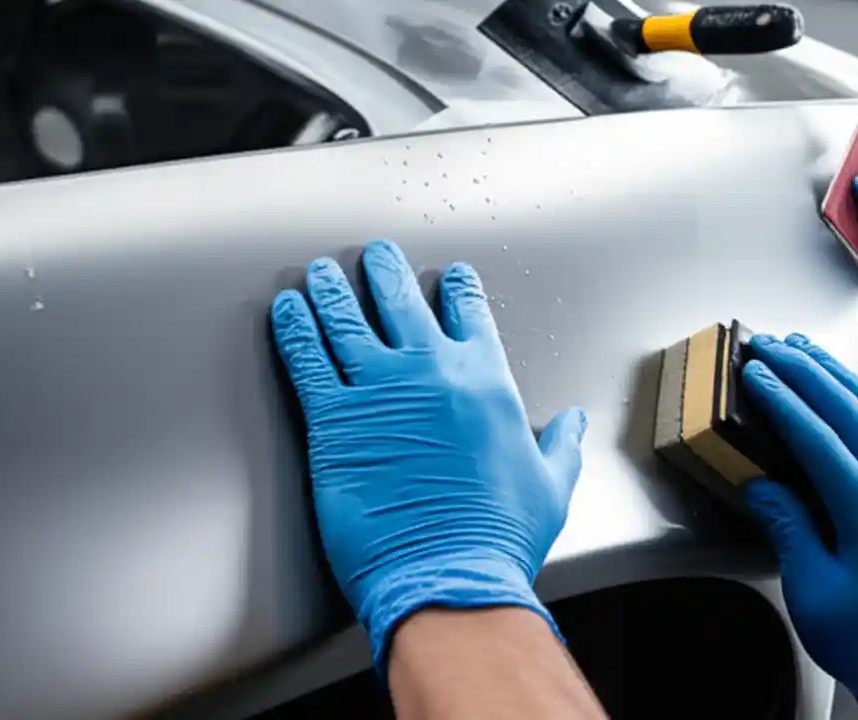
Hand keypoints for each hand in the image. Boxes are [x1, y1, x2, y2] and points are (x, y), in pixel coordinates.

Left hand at [270, 240, 585, 668]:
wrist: (447, 574)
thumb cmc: (498, 537)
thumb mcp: (549, 484)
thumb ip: (559, 444)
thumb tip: (571, 422)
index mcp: (487, 381)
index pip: (469, 311)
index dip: (456, 287)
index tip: (449, 275)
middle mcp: (434, 372)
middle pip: (400, 297)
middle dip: (384, 268)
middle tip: (375, 254)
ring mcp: (380, 390)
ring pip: (346, 317)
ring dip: (329, 288)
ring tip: (318, 271)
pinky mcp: (335, 420)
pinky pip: (307, 357)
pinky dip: (293, 328)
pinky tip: (285, 312)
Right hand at [742, 333, 857, 719]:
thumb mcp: (813, 588)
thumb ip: (788, 526)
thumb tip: (761, 483)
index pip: (817, 436)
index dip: (781, 401)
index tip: (753, 373)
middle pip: (846, 407)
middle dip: (802, 368)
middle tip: (766, 344)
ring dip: (833, 372)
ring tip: (800, 346)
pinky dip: (857, 394)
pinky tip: (841, 384)